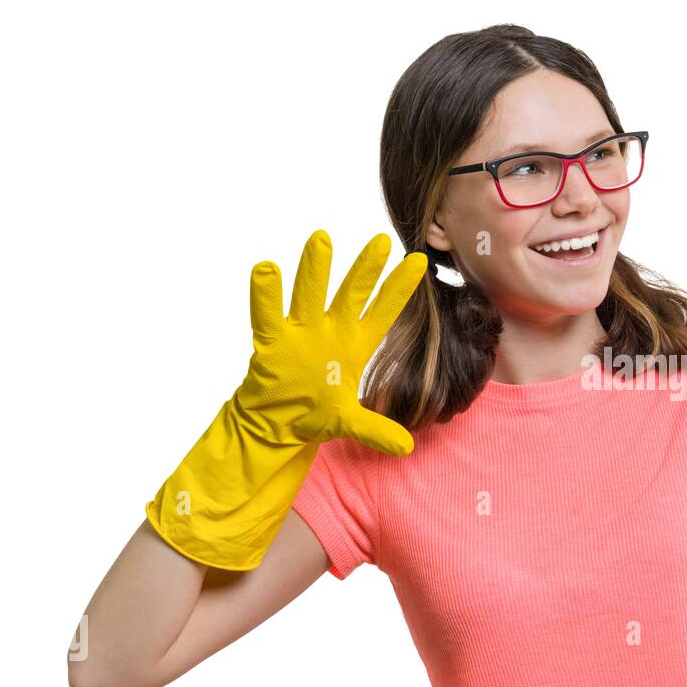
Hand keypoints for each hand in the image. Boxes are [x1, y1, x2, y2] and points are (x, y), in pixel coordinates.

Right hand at [234, 229, 428, 455]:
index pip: (383, 311)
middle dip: (365, 268)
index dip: (399, 288)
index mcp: (355, 344)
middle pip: (350, 293)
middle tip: (380, 240)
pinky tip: (267, 269)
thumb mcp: (349, 423)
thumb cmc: (314, 414)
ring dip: (315, 269)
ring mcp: (301, 332)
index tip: (419, 262)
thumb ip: (377, 431)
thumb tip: (407, 448)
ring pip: (310, 294)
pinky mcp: (272, 341)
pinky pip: (268, 314)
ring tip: (322, 238)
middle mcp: (330, 330)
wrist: (276, 424)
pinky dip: (266, 294)